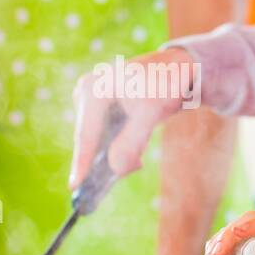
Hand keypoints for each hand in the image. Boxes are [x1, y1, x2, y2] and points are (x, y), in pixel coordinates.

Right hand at [69, 47, 195, 186]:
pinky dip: (118, 145)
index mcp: (93, 89)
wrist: (180, 67)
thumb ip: (132, 142)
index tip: (75, 188)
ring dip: (116, 152)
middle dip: (106, 160)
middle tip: (128, 173)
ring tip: (138, 160)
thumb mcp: (151, 113)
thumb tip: (116, 169)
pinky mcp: (101, 104)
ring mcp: (92, 96)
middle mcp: (87, 90)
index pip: (85, 134)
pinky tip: (136, 149)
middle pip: (90, 138)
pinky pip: (104, 132)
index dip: (81, 163)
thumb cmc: (166, 84)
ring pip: (98, 138)